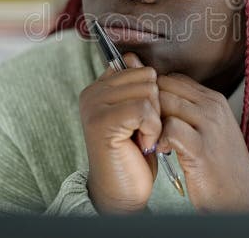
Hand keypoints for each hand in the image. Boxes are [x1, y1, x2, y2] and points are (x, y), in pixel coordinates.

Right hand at [79, 53, 159, 214]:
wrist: (123, 191)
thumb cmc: (133, 154)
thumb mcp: (139, 115)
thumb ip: (136, 86)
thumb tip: (135, 58)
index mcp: (99, 87)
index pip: (137, 67)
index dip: (151, 94)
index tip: (142, 119)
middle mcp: (92, 93)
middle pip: (147, 77)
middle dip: (156, 106)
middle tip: (143, 131)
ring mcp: (94, 106)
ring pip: (148, 92)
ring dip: (155, 119)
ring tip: (142, 138)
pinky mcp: (102, 122)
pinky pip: (144, 110)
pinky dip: (152, 129)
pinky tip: (143, 144)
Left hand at [156, 73, 248, 213]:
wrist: (242, 194)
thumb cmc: (219, 162)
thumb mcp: (209, 127)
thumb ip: (189, 110)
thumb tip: (159, 96)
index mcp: (213, 100)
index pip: (173, 78)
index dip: (156, 92)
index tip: (150, 112)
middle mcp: (212, 107)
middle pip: (165, 87)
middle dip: (149, 104)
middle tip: (145, 125)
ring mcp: (209, 126)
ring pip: (165, 102)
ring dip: (151, 120)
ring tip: (152, 138)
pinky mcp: (201, 148)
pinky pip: (170, 129)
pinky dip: (159, 138)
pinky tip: (161, 150)